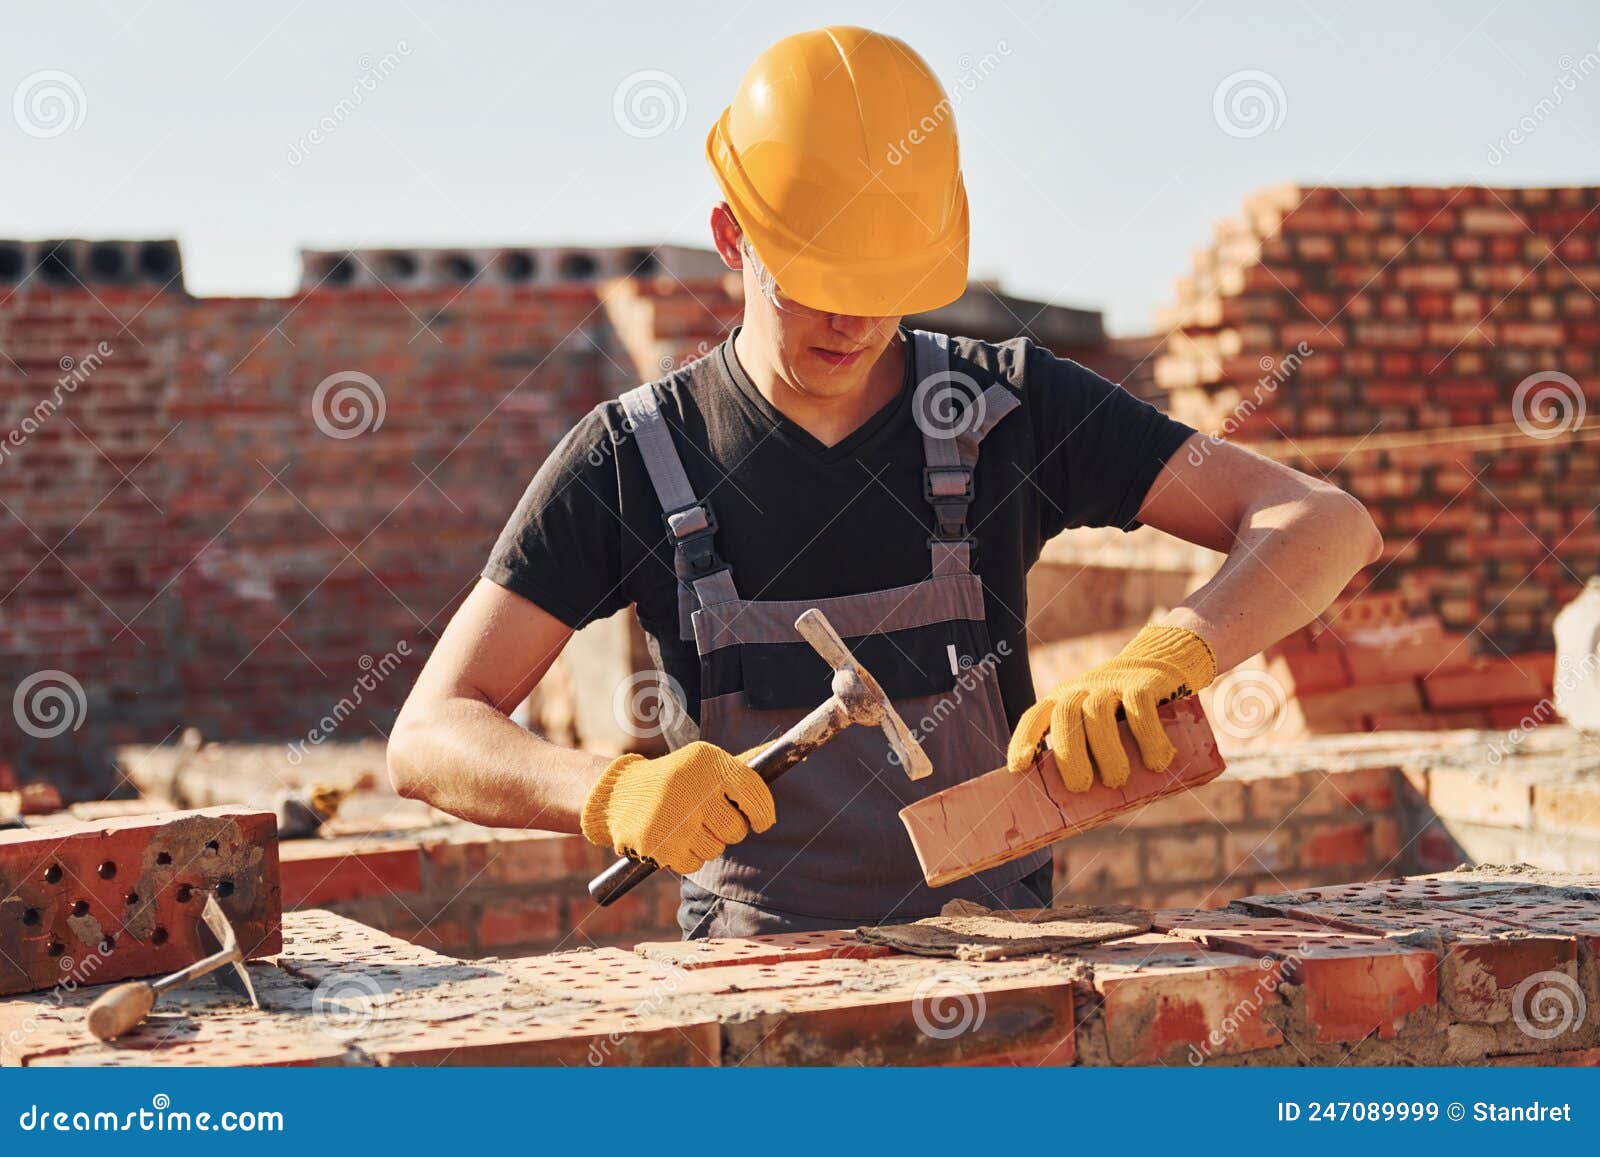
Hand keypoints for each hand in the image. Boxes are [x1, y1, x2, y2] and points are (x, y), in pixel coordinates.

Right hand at [581, 741, 776, 873]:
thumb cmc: (675, 778)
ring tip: (687, 824)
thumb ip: (742, 765)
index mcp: (707, 762)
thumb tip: (788, 753)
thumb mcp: (704, 762)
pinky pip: (695, 863)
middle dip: (728, 828)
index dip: (763, 813)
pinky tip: (675, 837)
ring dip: (707, 842)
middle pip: (737, 829)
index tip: (760, 822)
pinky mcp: (659, 844)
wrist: (620, 795)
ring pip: (717, 848)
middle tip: (709, 817)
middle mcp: (692, 787)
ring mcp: (675, 817)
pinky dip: (689, 856)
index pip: (753, 792)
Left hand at [1006, 624, 1215, 791]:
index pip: (1035, 716)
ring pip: (1098, 713)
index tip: (1018, 767)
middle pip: (1065, 717)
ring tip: (1117, 781)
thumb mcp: (1100, 727)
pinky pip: (1140, 709)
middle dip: (1069, 755)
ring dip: (1106, 752)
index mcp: (1061, 701)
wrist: (1160, 662)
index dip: (1023, 740)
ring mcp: (1111, 685)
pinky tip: (1156, 763)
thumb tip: (1088, 803)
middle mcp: (1081, 690)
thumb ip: (1091, 752)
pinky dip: (1148, 739)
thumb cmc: (1123, 713)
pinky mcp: (1143, 684)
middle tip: (1081, 787)